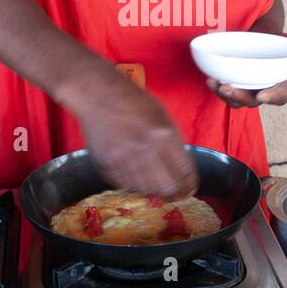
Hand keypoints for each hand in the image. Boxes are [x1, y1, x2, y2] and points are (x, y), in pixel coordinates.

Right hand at [62, 65, 198, 198]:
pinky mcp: (106, 164)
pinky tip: (134, 175)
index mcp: (164, 134)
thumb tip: (180, 168)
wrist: (97, 93)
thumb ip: (172, 141)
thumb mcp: (162, 115)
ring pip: (145, 190)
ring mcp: (124, 158)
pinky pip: (124, 185)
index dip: (189, 185)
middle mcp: (145, 149)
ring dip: (152, 190)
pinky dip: (132, 184)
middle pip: (167, 187)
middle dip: (173, 193)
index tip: (189, 189)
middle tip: (173, 194)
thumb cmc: (132, 100)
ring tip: (152, 183)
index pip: (185, 171)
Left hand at [206, 34, 286, 107]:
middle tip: (227, 87)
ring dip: (225, 95)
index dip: (272, 97)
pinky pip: (226, 93)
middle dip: (240, 97)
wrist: (259, 36)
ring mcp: (248, 90)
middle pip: (253, 101)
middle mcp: (264, 90)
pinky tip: (210, 79)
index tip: (261, 95)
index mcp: (281, 84)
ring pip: (237, 101)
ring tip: (215, 83)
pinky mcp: (234, 85)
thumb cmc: (276, 41)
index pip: (280, 96)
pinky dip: (217, 88)